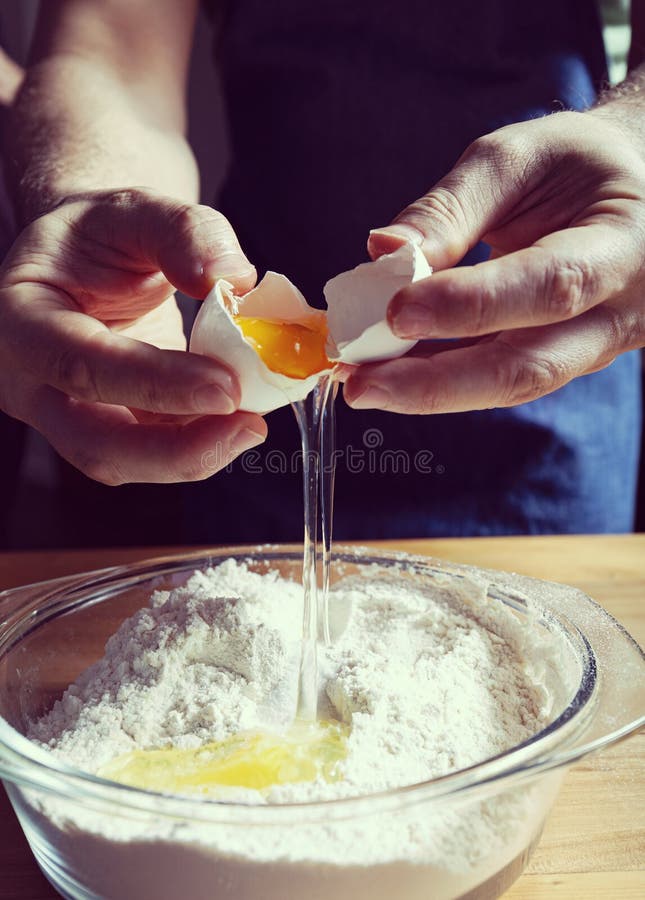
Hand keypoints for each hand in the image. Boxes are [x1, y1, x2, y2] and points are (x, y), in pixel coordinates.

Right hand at [0, 188, 266, 482]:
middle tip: (247, 425)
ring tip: (252, 423)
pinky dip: (201, 443)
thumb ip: (183, 231)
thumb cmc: (102, 235)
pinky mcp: (109, 430)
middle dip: (176, 449)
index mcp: (21, 321)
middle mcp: (32, 382)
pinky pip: (153, 454)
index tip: (226, 388)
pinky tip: (237, 419)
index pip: (81, 365)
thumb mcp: (135, 209)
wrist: (90, 259)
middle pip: (95, 444)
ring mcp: (67, 415)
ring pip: (126, 462)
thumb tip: (231, 277)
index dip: (154, 384)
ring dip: (196, 454)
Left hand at [343, 111, 644, 412]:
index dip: (472, 305)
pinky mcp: (555, 361)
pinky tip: (384, 372)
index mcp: (623, 246)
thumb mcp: (520, 158)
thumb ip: (454, 206)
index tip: (396, 310)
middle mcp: (617, 314)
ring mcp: (589, 348)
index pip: (551, 286)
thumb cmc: (576, 167)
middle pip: (528, 368)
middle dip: (435, 383)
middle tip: (359, 384)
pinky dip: (435, 379)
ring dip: (426, 391)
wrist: (633, 196)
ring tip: (358, 383)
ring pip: (508, 386)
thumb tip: (382, 251)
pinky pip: (495, 378)